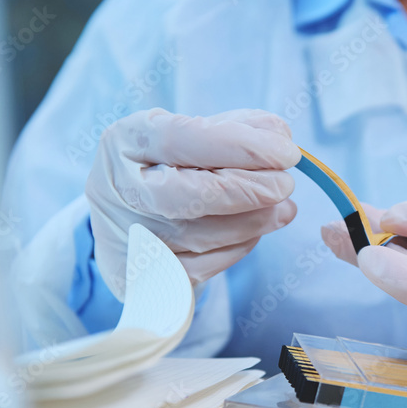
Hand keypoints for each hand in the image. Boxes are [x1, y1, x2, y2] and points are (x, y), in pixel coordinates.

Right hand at [86, 108, 299, 298]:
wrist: (121, 220)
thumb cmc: (163, 168)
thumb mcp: (186, 137)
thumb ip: (231, 130)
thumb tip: (280, 137)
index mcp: (125, 142)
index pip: (183, 139)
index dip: (241, 145)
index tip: (286, 150)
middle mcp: (120, 191)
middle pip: (193, 194)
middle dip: (251, 189)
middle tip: (286, 184)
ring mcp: (130, 238)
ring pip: (206, 235)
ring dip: (255, 221)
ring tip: (282, 208)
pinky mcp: (146, 277)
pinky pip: (206, 265)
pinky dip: (239, 245)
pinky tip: (254, 229)